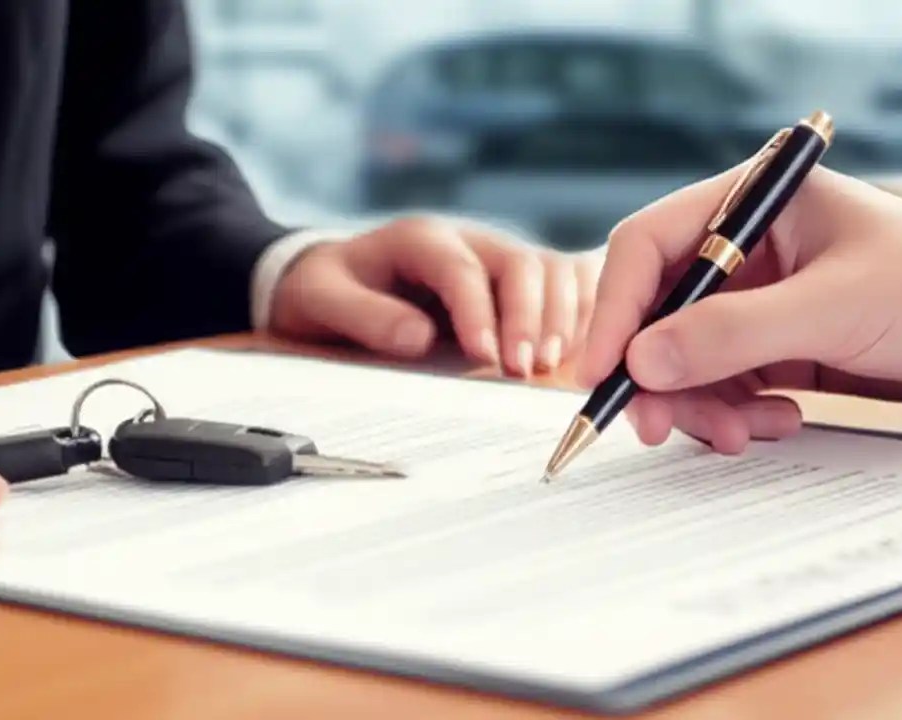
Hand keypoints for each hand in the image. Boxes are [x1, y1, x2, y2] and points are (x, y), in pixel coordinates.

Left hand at [270, 216, 600, 374]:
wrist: (334, 279)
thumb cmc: (327, 290)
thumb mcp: (321, 299)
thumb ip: (364, 315)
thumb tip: (418, 338)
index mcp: (422, 239)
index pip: (462, 269)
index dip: (480, 312)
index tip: (486, 355)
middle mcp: (470, 242)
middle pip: (521, 265)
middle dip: (529, 318)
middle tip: (525, 370)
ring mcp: (498, 259)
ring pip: (552, 272)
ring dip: (560, 319)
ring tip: (551, 367)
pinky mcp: (516, 283)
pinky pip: (565, 285)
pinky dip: (580, 313)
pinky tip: (580, 349)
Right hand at [581, 166, 901, 452]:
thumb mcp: (832, 310)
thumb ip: (730, 335)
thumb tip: (639, 364)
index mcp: (755, 203)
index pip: (650, 246)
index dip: (615, 310)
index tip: (601, 374)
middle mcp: (752, 247)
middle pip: (663, 310)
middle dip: (659, 373)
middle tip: (659, 428)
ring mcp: (770, 298)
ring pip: (693, 356)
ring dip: (705, 403)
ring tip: (745, 434)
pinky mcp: (790, 343)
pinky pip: (733, 382)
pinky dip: (741, 411)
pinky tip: (782, 422)